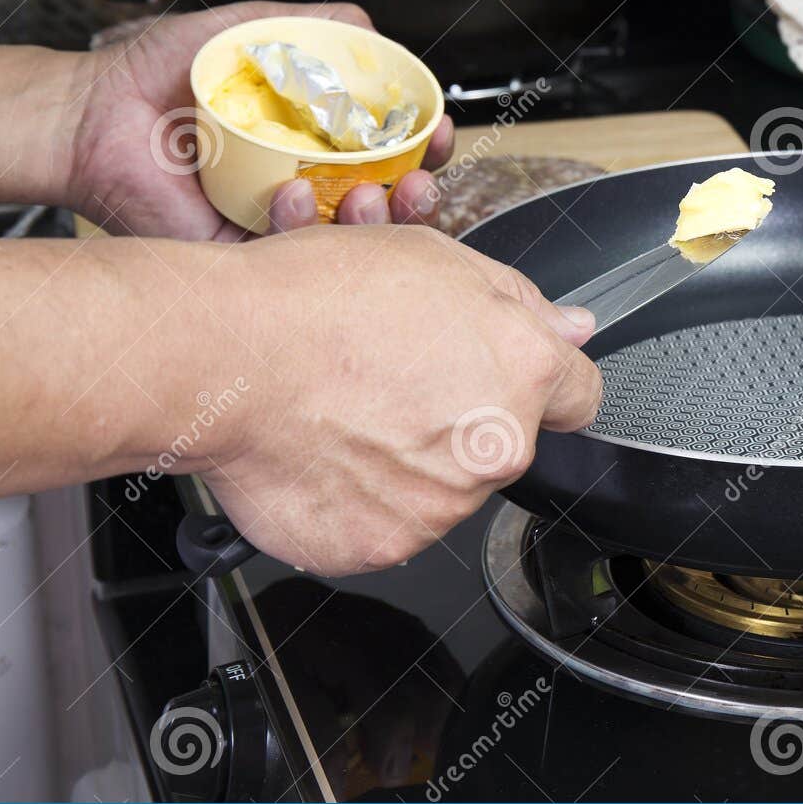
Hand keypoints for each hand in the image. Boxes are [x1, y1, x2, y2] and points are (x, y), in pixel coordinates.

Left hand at [65, 2, 454, 239]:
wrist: (95, 112)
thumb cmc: (159, 72)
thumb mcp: (248, 29)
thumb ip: (311, 25)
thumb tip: (371, 27)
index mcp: (317, 140)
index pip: (392, 152)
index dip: (427, 149)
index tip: (439, 133)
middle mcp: (306, 184)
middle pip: (388, 206)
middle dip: (418, 199)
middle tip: (416, 183)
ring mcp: (278, 225)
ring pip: (351, 245)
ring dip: (375, 224)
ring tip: (367, 196)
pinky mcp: (242, 256)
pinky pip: (290, 261)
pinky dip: (302, 231)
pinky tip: (292, 198)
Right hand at [192, 224, 601, 575]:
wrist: (223, 358)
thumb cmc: (315, 301)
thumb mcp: (432, 257)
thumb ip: (517, 302)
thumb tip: (570, 328)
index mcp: (522, 370)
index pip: (578, 395)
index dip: (544, 383)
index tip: (512, 380)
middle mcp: (496, 446)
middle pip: (503, 442)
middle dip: (461, 418)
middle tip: (391, 381)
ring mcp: (440, 505)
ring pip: (443, 488)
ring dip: (408, 461)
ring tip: (344, 412)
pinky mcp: (383, 546)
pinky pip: (385, 524)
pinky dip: (360, 499)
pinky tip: (323, 453)